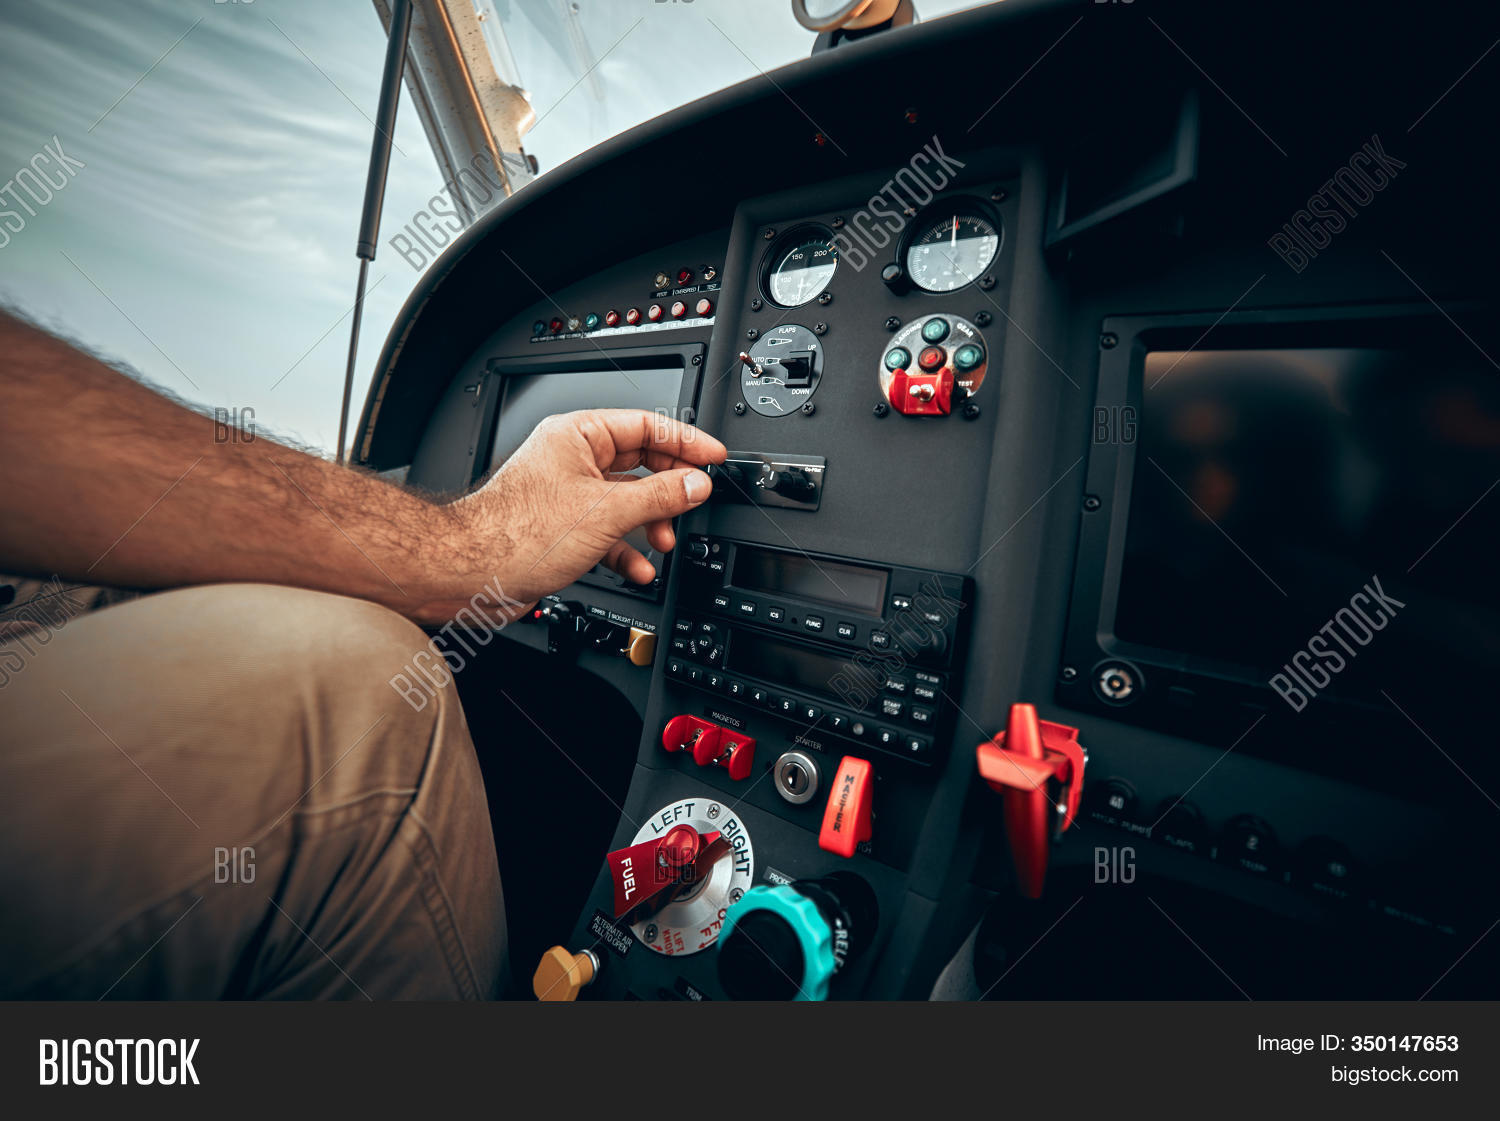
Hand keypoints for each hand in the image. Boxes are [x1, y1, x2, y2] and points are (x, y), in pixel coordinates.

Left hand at [428, 409, 724, 621]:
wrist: (474, 573)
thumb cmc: (516, 532)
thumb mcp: (606, 511)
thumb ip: (659, 495)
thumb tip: (695, 483)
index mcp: (578, 435)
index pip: (645, 426)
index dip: (685, 441)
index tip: (713, 457)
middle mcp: (572, 459)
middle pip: (640, 463)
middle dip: (669, 487)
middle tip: (696, 499)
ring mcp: (569, 495)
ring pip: (626, 501)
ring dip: (650, 523)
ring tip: (665, 539)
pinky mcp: (564, 528)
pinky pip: (608, 532)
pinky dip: (627, 550)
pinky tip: (638, 566)